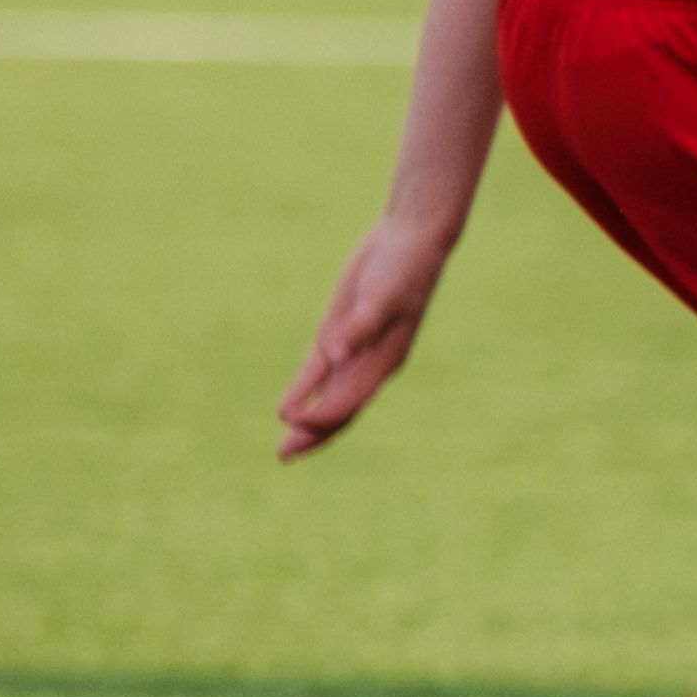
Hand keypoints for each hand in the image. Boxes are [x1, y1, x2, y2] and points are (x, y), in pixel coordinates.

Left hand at [276, 207, 460, 458]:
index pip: (350, 399)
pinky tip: (288, 404)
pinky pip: (320, 371)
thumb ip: (360, 326)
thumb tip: (335, 354)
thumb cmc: (405, 268)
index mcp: (386, 359)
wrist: (412, 241)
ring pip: (330, 396)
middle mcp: (371, 362)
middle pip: (342, 409)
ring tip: (285, 448)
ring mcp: (356, 350)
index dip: (322, 414)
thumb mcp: (384, 295)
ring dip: (308, 420)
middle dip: (315, 433)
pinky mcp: (341, 332)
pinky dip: (305, 388)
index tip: (293, 419)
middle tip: (284, 456)